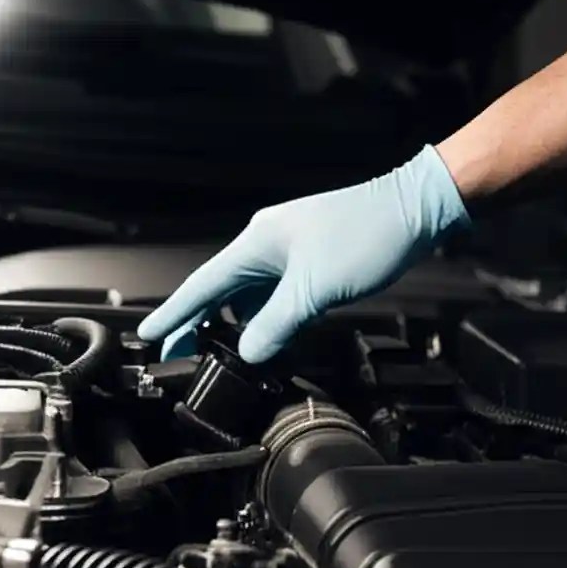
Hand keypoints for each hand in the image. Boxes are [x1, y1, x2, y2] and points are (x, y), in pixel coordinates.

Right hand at [137, 146, 469, 362]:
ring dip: (234, 323)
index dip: (175, 315)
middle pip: (219, 291)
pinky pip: (274, 293)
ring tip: (222, 355)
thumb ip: (276, 326)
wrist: (415, 209)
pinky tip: (269, 338)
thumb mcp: (315, 292)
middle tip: (179, 357)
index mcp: (256, 244)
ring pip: (248, 294)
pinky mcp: (310, 259)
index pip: (202, 285)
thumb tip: (248, 353)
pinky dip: (265, 317)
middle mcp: (265, 244)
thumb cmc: (367, 236)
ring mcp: (288, 251)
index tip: (151, 335)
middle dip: (198, 325)